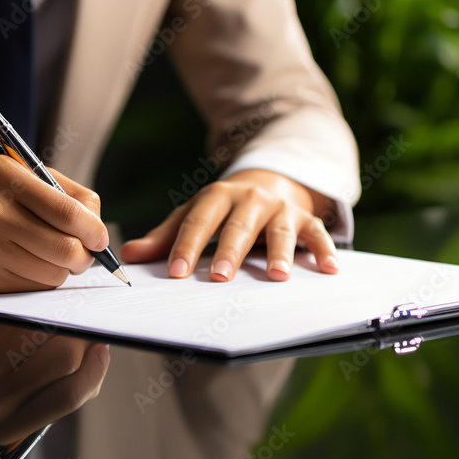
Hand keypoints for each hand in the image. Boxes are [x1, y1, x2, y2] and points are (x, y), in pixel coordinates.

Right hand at [0, 155, 109, 292]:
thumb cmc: (3, 196)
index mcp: (4, 176)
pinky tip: (28, 262)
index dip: (94, 230)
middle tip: (84, 252)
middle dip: (84, 256)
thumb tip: (99, 235)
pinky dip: (42, 278)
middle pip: (63, 249)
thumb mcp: (35, 177)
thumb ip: (75, 198)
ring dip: (63, 269)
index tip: (100, 238)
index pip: (66, 212)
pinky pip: (34, 288)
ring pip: (52, 274)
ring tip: (51, 252)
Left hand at [121, 169, 337, 280]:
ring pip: (278, 230)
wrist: (268, 181)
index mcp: (216, 198)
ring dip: (279, 252)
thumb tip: (129, 256)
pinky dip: (324, 250)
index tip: (175, 273)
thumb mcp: (194, 216)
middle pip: (237, 227)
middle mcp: (249, 200)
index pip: (197, 223)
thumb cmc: (223, 209)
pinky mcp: (305, 218)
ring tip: (277, 276)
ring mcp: (279, 208)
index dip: (185, 247)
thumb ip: (164, 237)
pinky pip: (317, 234)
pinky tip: (328, 269)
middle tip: (220, 276)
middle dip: (229, 252)